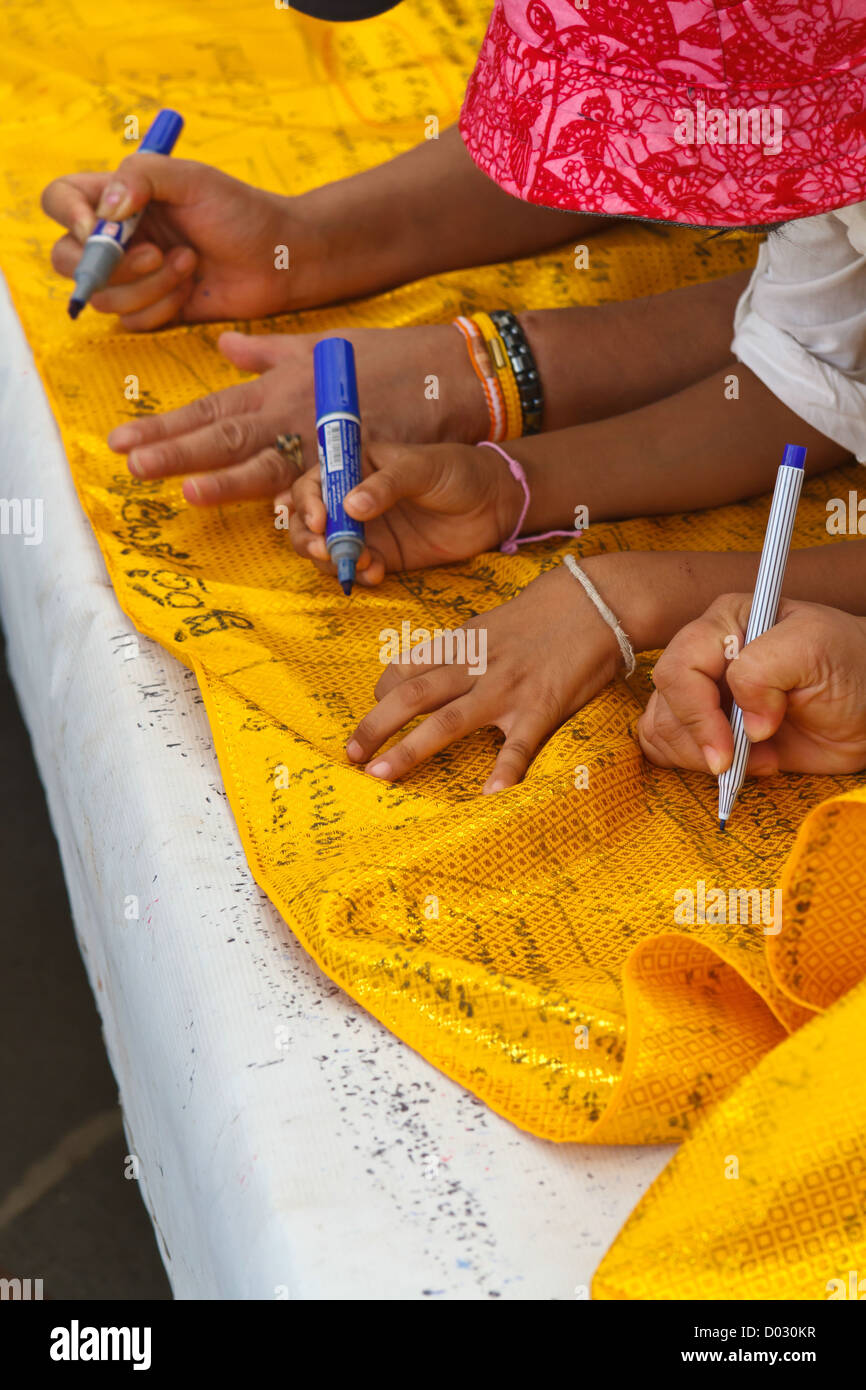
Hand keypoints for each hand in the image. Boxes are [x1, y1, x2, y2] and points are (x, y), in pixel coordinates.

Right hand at [42, 154, 322, 328]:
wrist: (280, 259)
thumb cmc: (242, 212)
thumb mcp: (193, 179)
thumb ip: (143, 177)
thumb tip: (105, 209)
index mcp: (119, 197)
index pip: (61, 200)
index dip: (68, 215)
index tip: (96, 227)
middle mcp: (119, 237)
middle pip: (67, 258)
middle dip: (110, 265)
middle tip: (156, 254)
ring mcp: (134, 277)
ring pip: (103, 297)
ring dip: (148, 285)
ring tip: (189, 263)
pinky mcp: (153, 308)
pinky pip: (131, 321)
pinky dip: (160, 308)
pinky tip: (191, 288)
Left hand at [106, 326, 488, 506]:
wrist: (448, 371)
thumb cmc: (386, 360)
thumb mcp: (321, 346)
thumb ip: (268, 354)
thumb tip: (222, 346)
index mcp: (278, 388)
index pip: (211, 409)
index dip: (167, 426)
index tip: (123, 442)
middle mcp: (294, 410)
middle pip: (227, 434)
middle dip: (178, 450)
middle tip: (131, 464)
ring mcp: (327, 435)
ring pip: (270, 460)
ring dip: (228, 477)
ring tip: (188, 490)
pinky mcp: (365, 455)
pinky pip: (330, 481)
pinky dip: (305, 497)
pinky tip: (277, 514)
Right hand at [291, 437, 520, 585]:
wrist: (493, 502)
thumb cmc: (457, 471)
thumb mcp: (422, 468)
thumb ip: (387, 485)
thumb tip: (350, 508)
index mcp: (355, 467)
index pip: (314, 483)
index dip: (308, 502)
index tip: (321, 521)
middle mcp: (352, 499)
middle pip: (310, 520)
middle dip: (309, 538)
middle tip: (326, 551)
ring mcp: (367, 530)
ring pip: (327, 549)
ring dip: (332, 560)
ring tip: (359, 562)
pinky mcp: (384, 555)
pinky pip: (358, 568)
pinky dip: (360, 574)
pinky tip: (377, 572)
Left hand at [345, 562, 628, 790]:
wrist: (598, 600)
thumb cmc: (546, 612)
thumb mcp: (493, 621)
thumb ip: (463, 647)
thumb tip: (432, 666)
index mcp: (463, 643)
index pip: (407, 667)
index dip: (382, 691)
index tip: (372, 710)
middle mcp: (475, 666)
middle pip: (413, 696)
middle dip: (376, 725)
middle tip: (351, 756)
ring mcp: (505, 689)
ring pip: (447, 721)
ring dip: (410, 750)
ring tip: (382, 776)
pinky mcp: (541, 708)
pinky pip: (518, 746)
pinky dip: (503, 771)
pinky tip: (488, 796)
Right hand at [638, 596, 865, 775]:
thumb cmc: (849, 666)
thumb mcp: (815, 647)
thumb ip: (764, 669)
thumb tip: (744, 722)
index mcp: (724, 623)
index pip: (680, 667)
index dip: (696, 712)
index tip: (727, 749)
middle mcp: (705, 656)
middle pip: (666, 702)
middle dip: (701, 740)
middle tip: (747, 759)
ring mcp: (703, 693)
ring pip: (661, 729)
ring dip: (702, 757)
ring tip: (758, 759)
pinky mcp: (705, 728)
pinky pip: (665, 747)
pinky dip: (692, 765)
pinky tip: (741, 766)